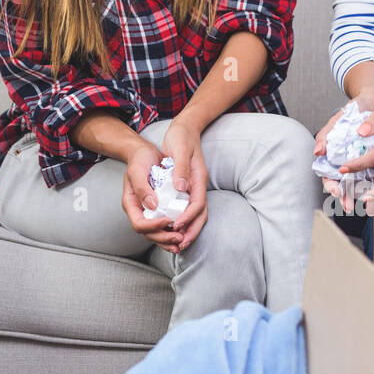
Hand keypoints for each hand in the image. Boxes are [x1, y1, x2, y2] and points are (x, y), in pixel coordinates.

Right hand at [120, 137, 203, 255]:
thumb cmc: (139, 160)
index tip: (167, 220)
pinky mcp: (158, 209)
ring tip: (182, 242)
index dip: (153, 226)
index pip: (139, 224)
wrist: (144, 153)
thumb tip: (152, 206)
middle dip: (164, 238)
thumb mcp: (137, 171)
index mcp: (131, 204)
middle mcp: (139, 211)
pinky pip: (164, 226)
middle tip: (179, 238)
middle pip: (148, 234)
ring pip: (156, 234)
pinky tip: (183, 233)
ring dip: (169, 240)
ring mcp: (148, 212)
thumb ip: (142, 189)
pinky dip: (172, 232)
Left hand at [158, 120, 207, 250]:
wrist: (185, 128)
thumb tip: (181, 188)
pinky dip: (183, 220)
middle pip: (200, 214)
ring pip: (196, 214)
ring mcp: (194, 187)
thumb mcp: (179, 149)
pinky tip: (173, 227)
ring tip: (178, 242)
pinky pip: (188, 208)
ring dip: (188, 229)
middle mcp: (198, 185)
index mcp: (199, 179)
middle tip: (180, 245)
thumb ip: (180, 169)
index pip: (197, 204)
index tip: (176, 226)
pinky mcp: (187, 187)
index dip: (188, 217)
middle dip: (192, 231)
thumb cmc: (181, 137)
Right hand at [314, 89, 373, 212]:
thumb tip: (317, 152)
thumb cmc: (355, 109)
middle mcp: (350, 162)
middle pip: (345, 185)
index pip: (329, 176)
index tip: (336, 190)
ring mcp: (366, 163)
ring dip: (363, 195)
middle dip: (346, 196)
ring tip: (367, 203)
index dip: (331, 185)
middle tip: (348, 204)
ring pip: (362, 185)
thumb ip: (326, 135)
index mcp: (336, 155)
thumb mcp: (338, 120)